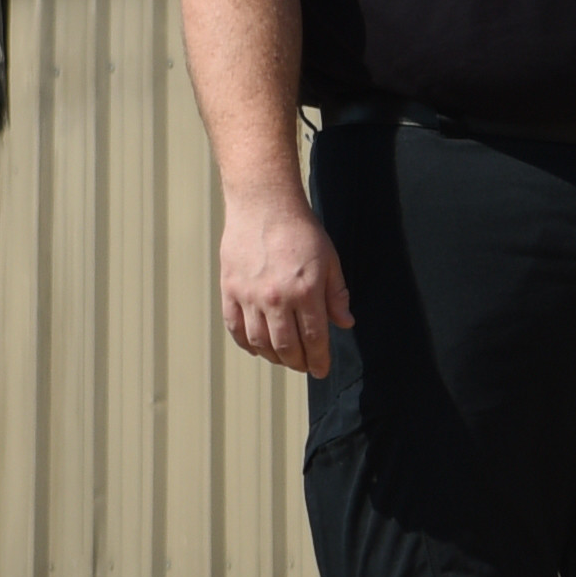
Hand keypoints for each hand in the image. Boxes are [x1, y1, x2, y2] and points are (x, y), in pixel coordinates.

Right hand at [220, 192, 354, 376]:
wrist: (264, 206)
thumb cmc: (302, 232)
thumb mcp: (330, 262)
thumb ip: (337, 295)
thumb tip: (345, 323)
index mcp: (306, 292)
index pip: (314, 338)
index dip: (319, 360)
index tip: (321, 371)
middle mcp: (276, 298)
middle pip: (286, 346)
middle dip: (298, 363)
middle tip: (304, 367)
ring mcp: (249, 295)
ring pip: (259, 341)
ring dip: (273, 357)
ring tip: (284, 359)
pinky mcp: (229, 289)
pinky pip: (235, 327)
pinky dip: (246, 343)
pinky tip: (256, 347)